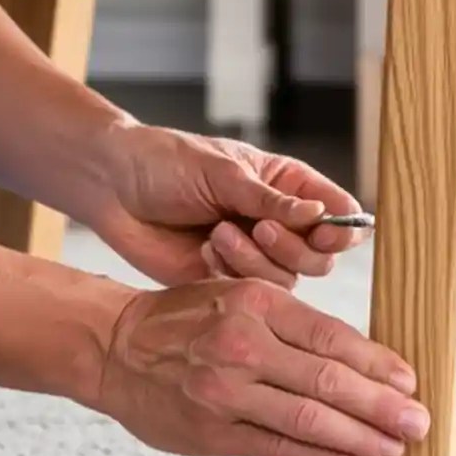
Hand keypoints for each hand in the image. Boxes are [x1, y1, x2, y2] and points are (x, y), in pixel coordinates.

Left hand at [88, 124, 367, 288]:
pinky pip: (251, 293)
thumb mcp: (222, 171)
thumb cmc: (167, 163)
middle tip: (258, 228)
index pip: (338, 212)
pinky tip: (203, 251)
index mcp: (287, 186)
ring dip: (255, 260)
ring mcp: (255, 255)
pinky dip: (230, 273)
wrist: (113, 188)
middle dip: (293, 247)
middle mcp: (279, 223)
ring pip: (288, 280)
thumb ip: (271, 199)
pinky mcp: (227, 281)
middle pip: (320, 257)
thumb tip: (320, 213)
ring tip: (218, 234)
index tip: (324, 231)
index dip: (341, 228)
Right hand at [93, 278, 428, 455]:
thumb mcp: (239, 296)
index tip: (410, 383)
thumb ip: (293, 324)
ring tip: (395, 449)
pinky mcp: (211, 431)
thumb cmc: (188, 319)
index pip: (333, 337)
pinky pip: (277, 447)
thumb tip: (363, 360)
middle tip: (419, 423)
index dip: (378, 364)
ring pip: (308, 418)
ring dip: (360, 438)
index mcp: (257, 303)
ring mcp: (225, 390)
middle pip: (328, 380)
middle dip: (382, 407)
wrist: (115, 346)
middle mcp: (242, 344)